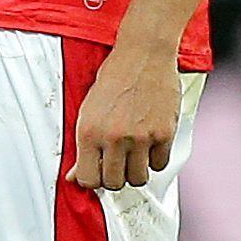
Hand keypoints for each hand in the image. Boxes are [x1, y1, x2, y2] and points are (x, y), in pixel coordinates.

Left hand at [73, 44, 181, 189]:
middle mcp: (113, 138)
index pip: (88, 179)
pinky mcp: (164, 133)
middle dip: (114, 178)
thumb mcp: (87, 112)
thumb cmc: (112, 81)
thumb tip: (75, 176)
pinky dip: (154, 160)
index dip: (93, 180)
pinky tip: (148, 146)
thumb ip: (82, 147)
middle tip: (116, 165)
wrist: (142, 57)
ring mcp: (141, 137)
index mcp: (88, 132)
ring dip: (135, 172)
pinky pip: (159, 164)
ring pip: (138, 179)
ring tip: (132, 157)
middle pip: (114, 183)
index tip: (97, 174)